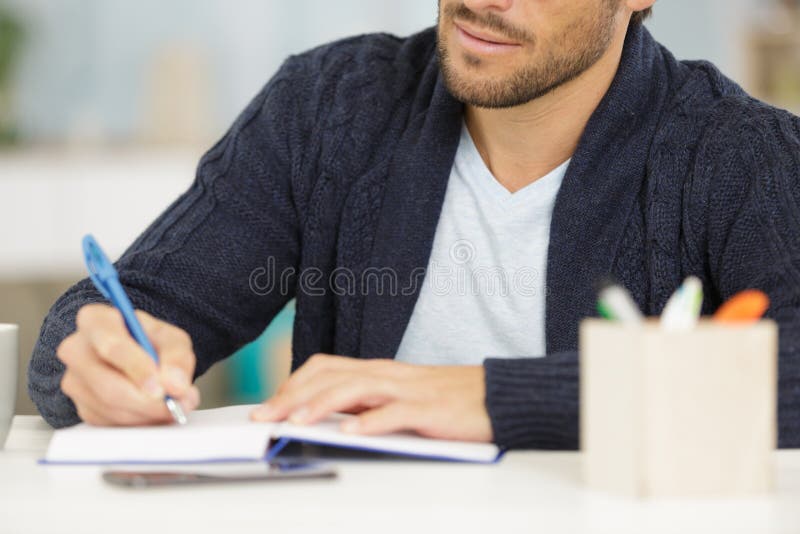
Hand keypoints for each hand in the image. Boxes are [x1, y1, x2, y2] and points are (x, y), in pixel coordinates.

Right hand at [56, 304, 200, 425]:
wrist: (137, 355)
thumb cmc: (149, 341)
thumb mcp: (171, 338)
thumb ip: (177, 357)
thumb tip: (175, 385)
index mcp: (95, 320)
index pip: (111, 345)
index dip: (137, 368)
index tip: (160, 387)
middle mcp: (76, 350)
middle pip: (107, 384)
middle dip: (146, 401)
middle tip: (174, 405)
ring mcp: (74, 380)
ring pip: (109, 408)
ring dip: (146, 413)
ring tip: (172, 406)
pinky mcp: (80, 406)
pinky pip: (109, 422)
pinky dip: (137, 421)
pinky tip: (153, 411)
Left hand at [250, 354, 492, 441]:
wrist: (497, 396)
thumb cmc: (450, 399)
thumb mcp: (402, 397)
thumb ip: (370, 402)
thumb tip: (334, 417)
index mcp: (380, 372)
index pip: (326, 368)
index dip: (293, 384)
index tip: (271, 404)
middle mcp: (388, 375)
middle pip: (331, 376)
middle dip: (293, 395)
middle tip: (266, 416)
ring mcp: (408, 390)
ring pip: (355, 389)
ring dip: (320, 405)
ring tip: (295, 422)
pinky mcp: (429, 410)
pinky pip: (395, 413)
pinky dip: (370, 422)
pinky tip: (350, 433)